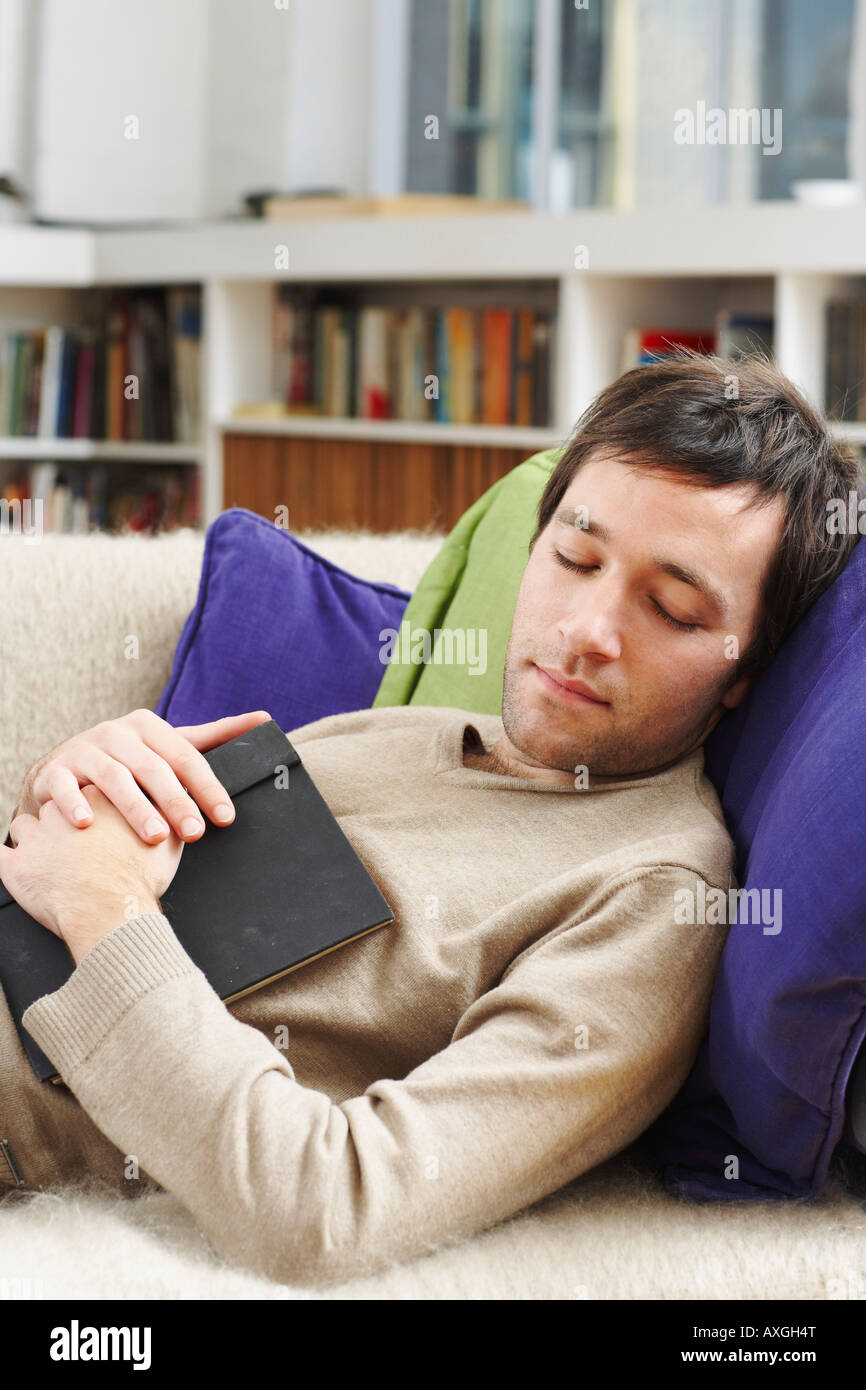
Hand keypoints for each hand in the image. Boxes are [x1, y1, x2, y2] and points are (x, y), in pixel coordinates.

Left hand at [0, 784, 183, 963]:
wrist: (113, 911)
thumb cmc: (142, 877)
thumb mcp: (170, 839)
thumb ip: (168, 815)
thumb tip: (177, 807)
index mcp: (98, 797)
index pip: (90, 790)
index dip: (94, 807)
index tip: (98, 822)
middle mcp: (61, 809)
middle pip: (57, 804)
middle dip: (64, 820)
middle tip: (76, 841)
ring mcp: (36, 837)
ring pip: (27, 826)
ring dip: (36, 839)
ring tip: (50, 858)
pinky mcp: (16, 866)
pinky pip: (1, 856)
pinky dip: (6, 860)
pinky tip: (16, 864)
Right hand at [15, 708, 271, 844]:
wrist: (64, 767)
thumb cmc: (130, 759)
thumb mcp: (169, 744)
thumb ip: (214, 735)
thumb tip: (265, 718)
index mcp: (148, 726)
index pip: (186, 757)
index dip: (207, 787)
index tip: (225, 817)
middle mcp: (116, 733)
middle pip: (153, 769)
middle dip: (176, 802)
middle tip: (195, 834)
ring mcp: (83, 750)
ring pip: (113, 778)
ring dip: (135, 807)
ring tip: (155, 836)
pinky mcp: (52, 771)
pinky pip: (62, 786)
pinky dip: (75, 803)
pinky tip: (87, 825)